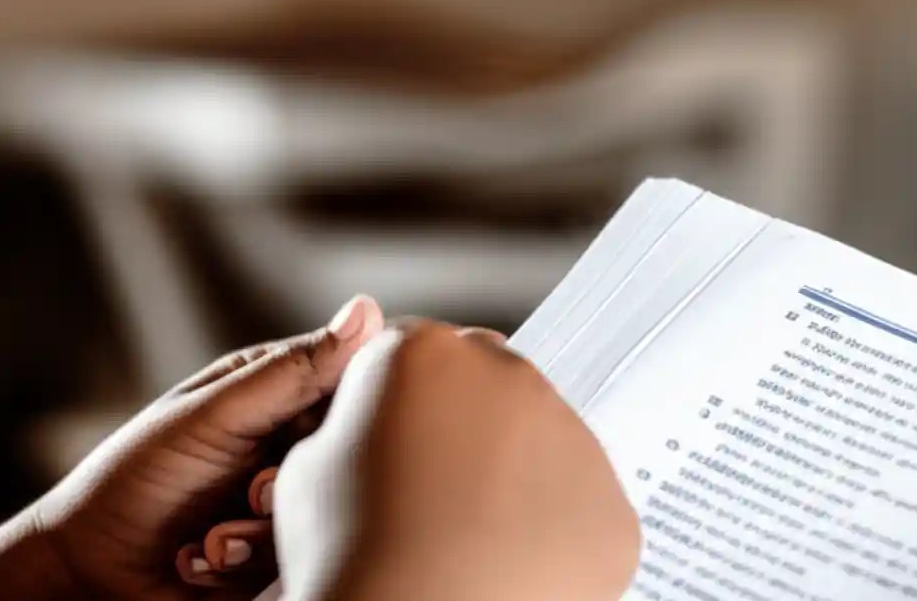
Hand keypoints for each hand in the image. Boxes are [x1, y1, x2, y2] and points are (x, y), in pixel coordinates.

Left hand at [0, 294, 383, 599]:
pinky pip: (303, 555)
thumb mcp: (215, 416)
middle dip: (294, 483)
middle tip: (252, 495)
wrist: (87, 572)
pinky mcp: (284, 548)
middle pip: (350, 451)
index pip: (354, 378)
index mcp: (279, 388)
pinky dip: (246, 563)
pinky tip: (202, 559)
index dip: (356, 406)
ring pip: (329, 511)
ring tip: (212, 539)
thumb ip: (293, 371)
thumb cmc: (134, 478)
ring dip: (262, 534)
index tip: (311, 436)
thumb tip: (366, 310)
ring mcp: (289, 495)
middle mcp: (291, 438)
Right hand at [271, 321, 641, 600]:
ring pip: (542, 445)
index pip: (416, 352)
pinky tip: (512, 563)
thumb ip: (352, 423)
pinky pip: (578, 508)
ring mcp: (572, 439)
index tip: (392, 438)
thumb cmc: (349, 552)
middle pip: (488, 388)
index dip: (398, 400)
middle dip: (465, 427)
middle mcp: (510, 377)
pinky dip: (552, 532)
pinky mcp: (609, 504)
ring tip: (471, 537)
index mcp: (427, 354)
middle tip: (433, 492)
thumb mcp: (307, 467)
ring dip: (514, 475)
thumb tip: (370, 429)